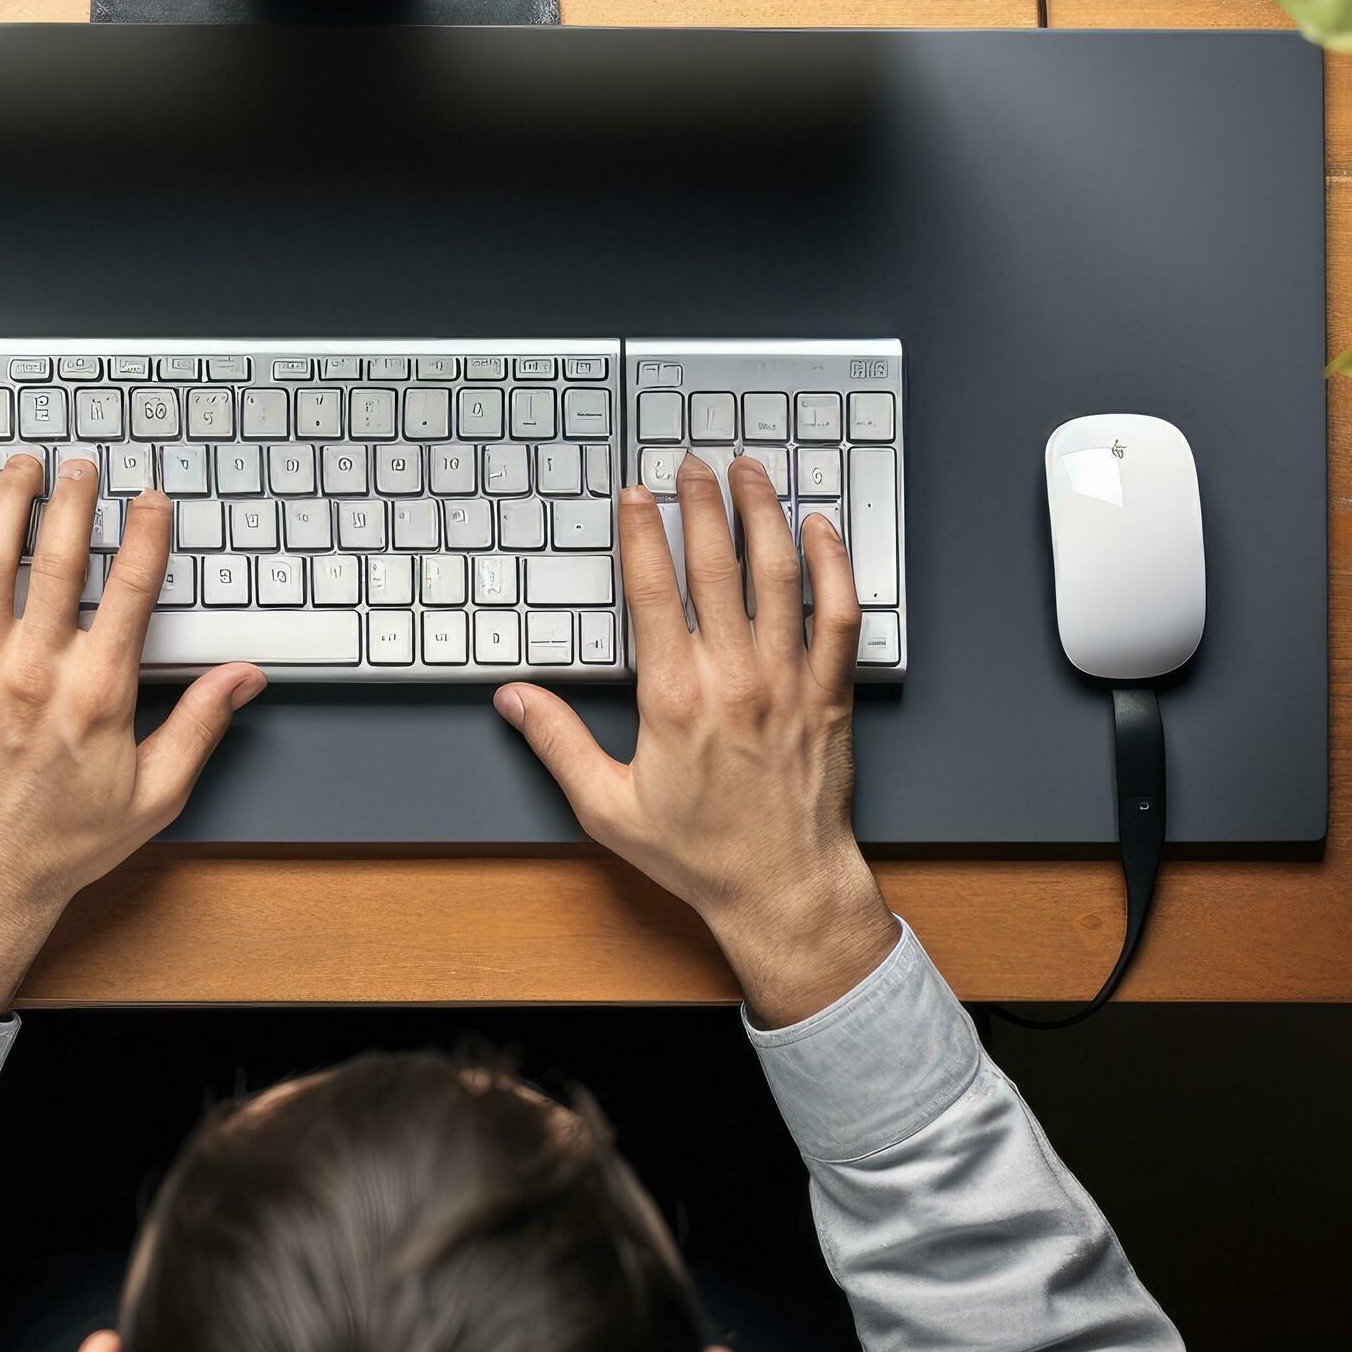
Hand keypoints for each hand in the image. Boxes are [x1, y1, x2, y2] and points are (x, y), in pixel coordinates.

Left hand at [0, 455, 264, 1016]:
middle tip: (82, 468)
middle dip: (75, 500)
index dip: (147, 534)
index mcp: (100, 693)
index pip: (133, 590)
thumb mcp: (158, 792)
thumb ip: (201, 725)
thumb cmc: (67, 841)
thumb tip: (245, 678)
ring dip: (6, 505)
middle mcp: (39, 670)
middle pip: (60, 558)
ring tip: (21, 470)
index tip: (152, 502)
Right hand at [495, 454, 895, 1027]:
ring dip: (763, 514)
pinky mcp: (828, 693)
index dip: (643, 530)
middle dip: (702, 502)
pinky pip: (837, 614)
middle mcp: (734, 676)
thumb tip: (513, 700)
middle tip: (692, 463)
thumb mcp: (607, 806)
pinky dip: (831, 565)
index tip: (638, 494)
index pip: (654, 589)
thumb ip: (558, 742)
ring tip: (750, 473)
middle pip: (715, 564)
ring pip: (777, 575)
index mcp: (675, 696)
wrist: (782, 888)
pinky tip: (820, 531)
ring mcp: (788, 680)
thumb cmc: (700, 853)